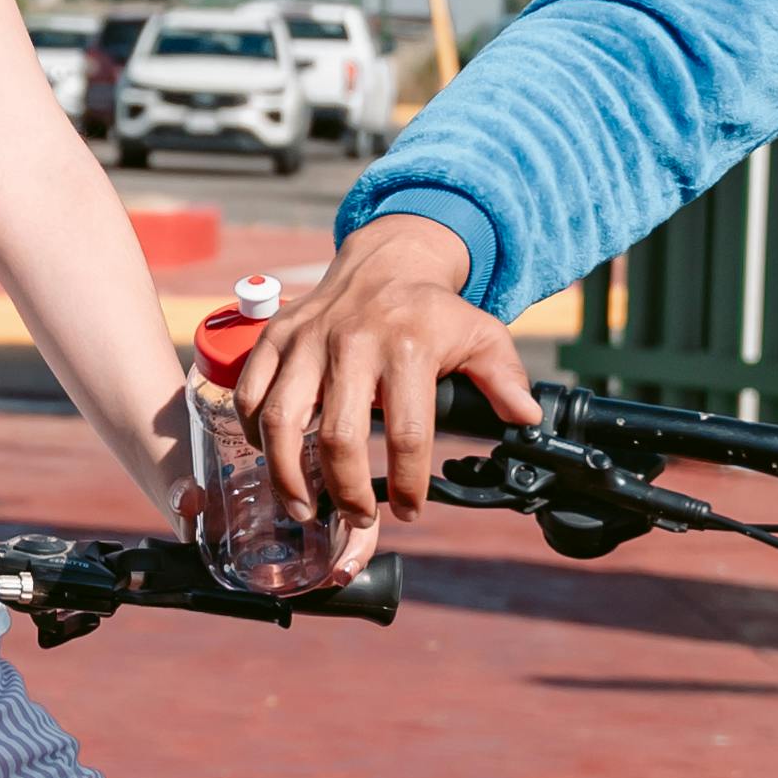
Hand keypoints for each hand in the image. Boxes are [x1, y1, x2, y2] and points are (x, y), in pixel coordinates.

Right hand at [231, 214, 541, 525]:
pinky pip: (250, 392)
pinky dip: (252, 432)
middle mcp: (352, 343)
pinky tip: (271, 459)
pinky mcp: (276, 337)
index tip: (409, 509)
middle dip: (346, 491)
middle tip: (357, 517)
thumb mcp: (481, 335)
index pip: (408, 433)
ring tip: (303, 506)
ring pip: (280, 418)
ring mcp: (307, 339)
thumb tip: (527, 419)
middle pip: (339, 437)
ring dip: (288, 475)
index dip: (408, 483)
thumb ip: (506, 379)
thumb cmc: (432, 310)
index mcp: (407, 347)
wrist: (386, 260)